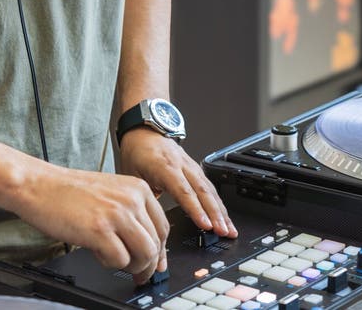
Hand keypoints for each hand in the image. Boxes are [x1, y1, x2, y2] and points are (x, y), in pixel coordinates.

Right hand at [7, 161, 168, 284]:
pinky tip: (97, 252)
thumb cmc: (70, 192)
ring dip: (132, 266)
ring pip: (145, 254)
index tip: (154, 264)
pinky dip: (110, 263)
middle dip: (146, 265)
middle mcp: (132, 198)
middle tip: (136, 274)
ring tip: (115, 260)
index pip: (163, 227)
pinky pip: (120, 260)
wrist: (40, 185)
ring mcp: (117, 214)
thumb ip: (132, 214)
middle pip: (156, 244)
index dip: (159, 251)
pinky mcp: (100, 230)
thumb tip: (151, 249)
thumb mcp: (111, 193)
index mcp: (138, 187)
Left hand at [118, 128, 237, 237]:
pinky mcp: (195, 168)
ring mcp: (190, 165)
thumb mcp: (132, 176)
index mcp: (164, 166)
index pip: (183, 191)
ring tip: (229, 230)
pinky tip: (225, 216)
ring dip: (221, 210)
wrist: (143, 129)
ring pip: (209, 189)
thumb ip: (142, 200)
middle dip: (215, 214)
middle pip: (202, 190)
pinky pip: (209, 186)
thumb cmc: (136, 152)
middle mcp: (181, 165)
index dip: (195, 209)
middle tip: (224, 232)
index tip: (206, 225)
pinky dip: (218, 203)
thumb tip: (148, 225)